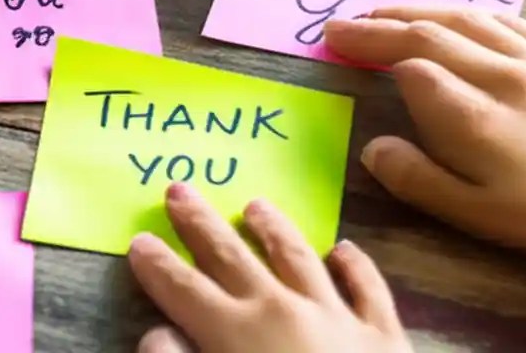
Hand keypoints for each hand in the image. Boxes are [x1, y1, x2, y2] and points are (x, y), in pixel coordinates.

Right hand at [128, 183, 409, 352]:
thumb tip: (156, 333)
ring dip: (273, 229)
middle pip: (232, 257)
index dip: (159, 265)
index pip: (184, 289)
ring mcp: (337, 318)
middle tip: (180, 190)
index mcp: (234, 332)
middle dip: (201, 224)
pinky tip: (344, 249)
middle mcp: (281, 310)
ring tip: (255, 205)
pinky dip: (355, 266)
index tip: (140, 239)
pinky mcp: (385, 335)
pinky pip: (368, 290)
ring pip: (297, 258)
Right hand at [325, 7, 525, 259]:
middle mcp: (502, 75)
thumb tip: (373, 147)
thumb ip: (418, 179)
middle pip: (430, 32)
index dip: (368, 49)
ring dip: (420, 8)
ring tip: (386, 9)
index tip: (335, 42)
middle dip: (379, 23)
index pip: (407, 66)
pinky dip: (474, 12)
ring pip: (470, 18)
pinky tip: (460, 14)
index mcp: (472, 114)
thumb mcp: (478, 216)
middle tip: (342, 22)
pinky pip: (514, 21)